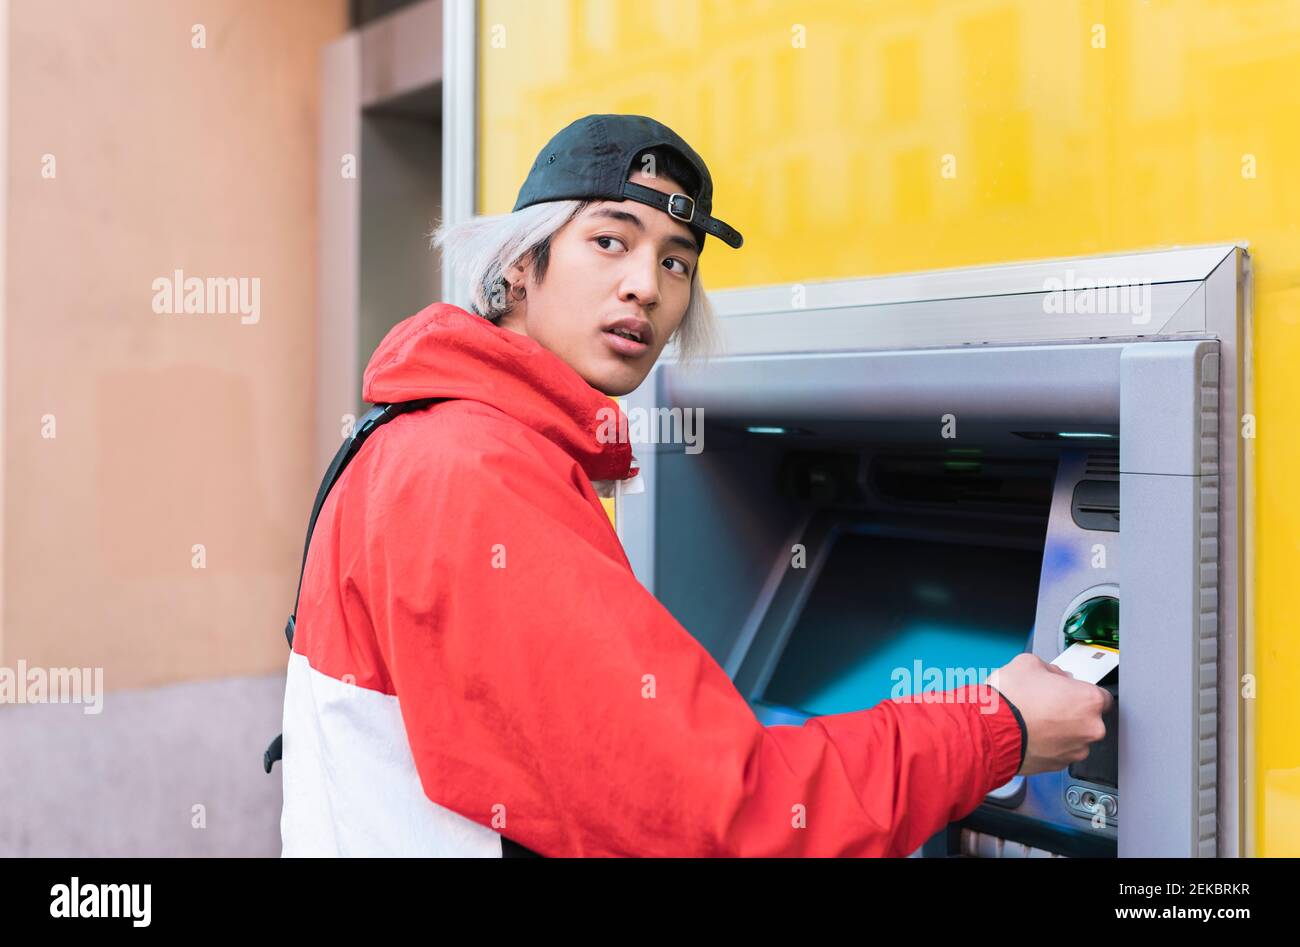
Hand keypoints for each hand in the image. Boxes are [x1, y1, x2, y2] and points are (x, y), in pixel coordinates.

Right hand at [986, 652, 1113, 776]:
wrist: (990, 732)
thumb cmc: (1011, 700)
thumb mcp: (1028, 664)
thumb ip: (1050, 669)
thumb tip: (1052, 676)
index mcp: (1089, 700)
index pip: (1102, 696)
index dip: (1082, 691)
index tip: (1070, 691)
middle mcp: (1090, 728)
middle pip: (1089, 718)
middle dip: (1071, 711)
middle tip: (1047, 703)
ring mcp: (1075, 750)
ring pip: (1075, 737)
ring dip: (1061, 729)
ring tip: (1035, 719)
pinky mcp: (1058, 765)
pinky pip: (1060, 751)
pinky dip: (1050, 744)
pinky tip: (1031, 733)